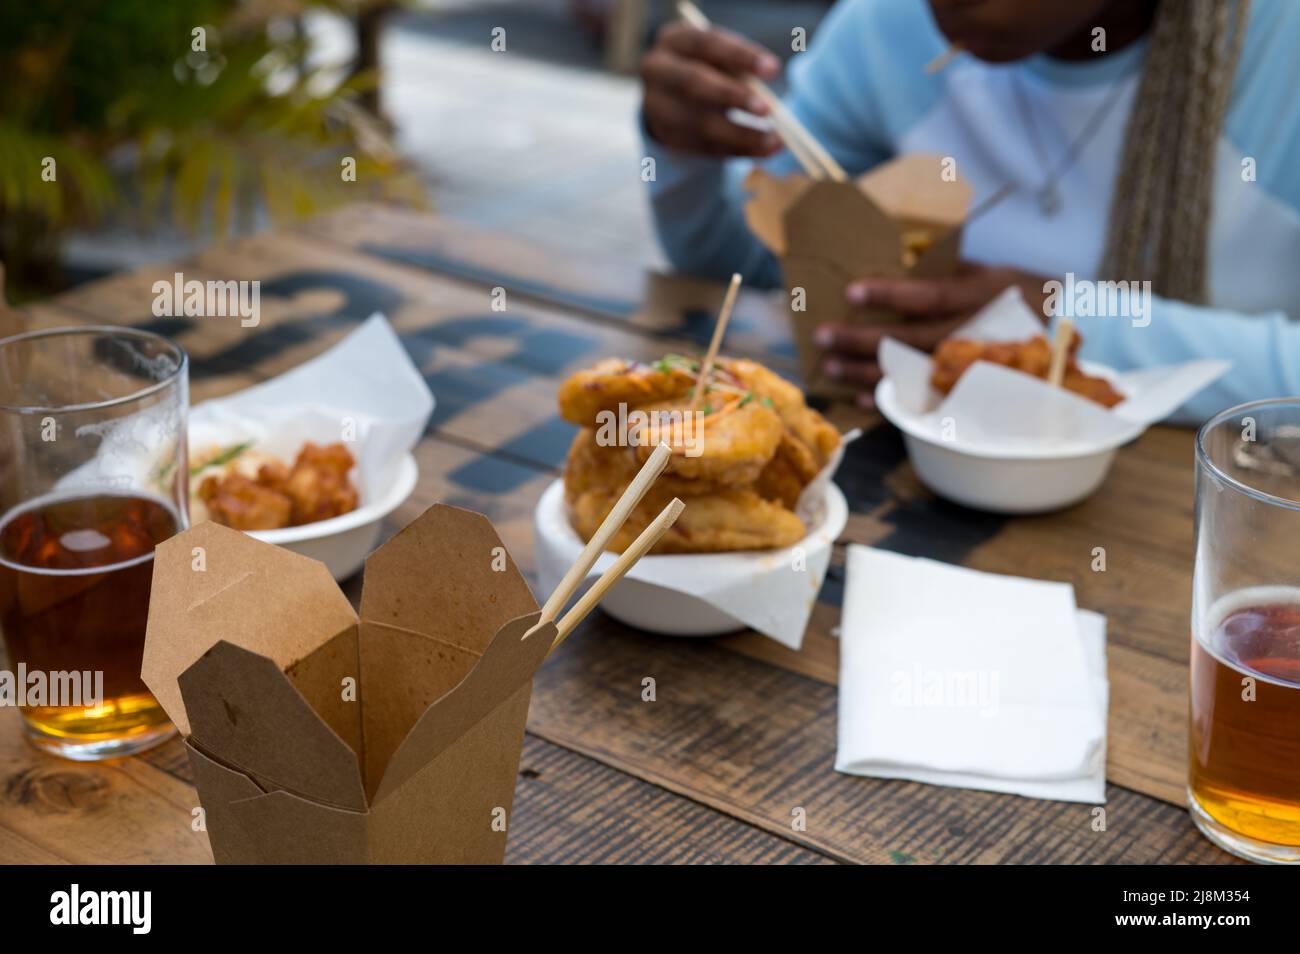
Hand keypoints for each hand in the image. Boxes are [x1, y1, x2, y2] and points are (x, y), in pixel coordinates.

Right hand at [641, 22, 783, 157]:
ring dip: (741, 134)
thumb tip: (769, 84)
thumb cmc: (705, 66)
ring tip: (774, 140)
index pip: (707, 44)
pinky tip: (764, 150)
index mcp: (674, 40)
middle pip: (693, 83)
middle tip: (767, 109)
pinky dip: (739, 150)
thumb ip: (739, 66)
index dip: (741, 56)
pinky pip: (705, 147)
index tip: (774, 70)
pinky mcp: (668, 137)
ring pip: (699, 124)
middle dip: (733, 96)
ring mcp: (658, 108)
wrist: (668, 94)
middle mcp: (657, 71)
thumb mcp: (718, 56)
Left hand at [813, 264, 1052, 409]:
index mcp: (982, 296)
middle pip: (911, 339)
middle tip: (823, 336)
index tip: (851, 291)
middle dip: (862, 339)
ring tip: (831, 365)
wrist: (1079, 338)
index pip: (929, 296)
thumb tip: (905, 260)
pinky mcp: (973, 391)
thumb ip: (953, 270)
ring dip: (867, 371)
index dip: (889, 295)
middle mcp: (976, 333)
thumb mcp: (997, 272)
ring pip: (913, 371)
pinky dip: (892, 400)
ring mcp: (974, 367)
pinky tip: (861, 397)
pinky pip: (926, 399)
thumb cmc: (1030, 297)